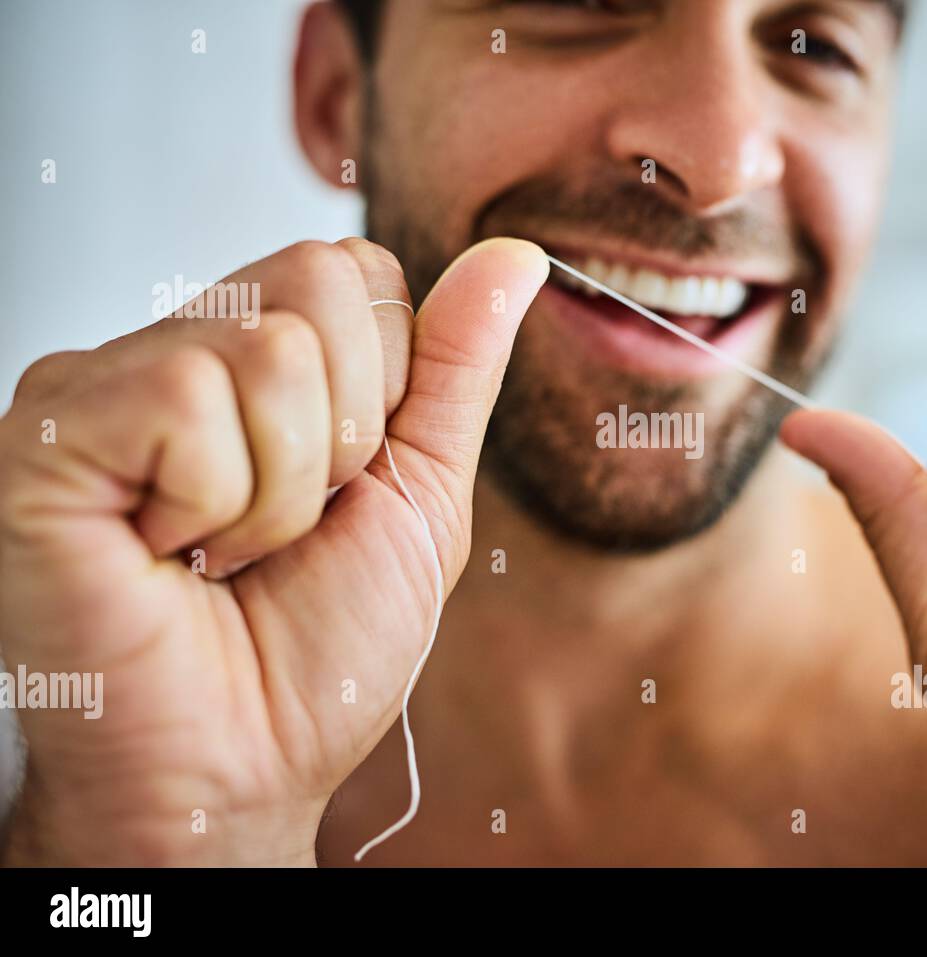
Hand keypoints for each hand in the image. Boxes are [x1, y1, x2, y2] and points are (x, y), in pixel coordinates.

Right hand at [0, 237, 548, 864]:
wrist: (245, 762)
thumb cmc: (319, 647)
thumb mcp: (420, 493)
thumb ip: (457, 367)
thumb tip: (513, 256)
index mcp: (258, 357)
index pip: (358, 270)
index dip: (384, 393)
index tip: (339, 491)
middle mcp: (177, 352)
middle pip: (320, 280)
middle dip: (345, 437)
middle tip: (276, 528)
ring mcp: (105, 384)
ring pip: (268, 346)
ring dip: (282, 489)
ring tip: (220, 551)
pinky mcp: (50, 428)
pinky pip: (188, 397)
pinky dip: (214, 502)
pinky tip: (167, 554)